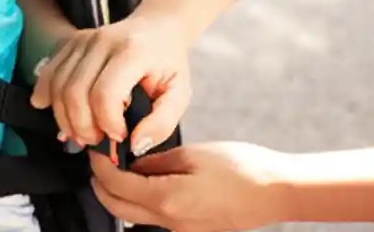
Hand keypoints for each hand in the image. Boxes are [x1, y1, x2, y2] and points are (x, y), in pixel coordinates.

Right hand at [29, 9, 190, 153]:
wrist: (157, 29)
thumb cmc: (168, 64)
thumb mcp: (179, 95)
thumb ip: (162, 124)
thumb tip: (135, 145)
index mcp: (133, 52)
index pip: (105, 94)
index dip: (108, 123)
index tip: (120, 136)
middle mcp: (102, 41)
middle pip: (74, 92)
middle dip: (82, 126)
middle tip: (97, 140)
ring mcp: (82, 40)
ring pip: (57, 85)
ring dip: (64, 118)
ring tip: (82, 131)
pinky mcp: (69, 42)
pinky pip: (48, 73)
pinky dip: (47, 97)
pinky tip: (54, 111)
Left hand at [88, 142, 292, 231]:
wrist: (277, 192)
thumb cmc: (242, 169)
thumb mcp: (193, 154)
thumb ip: (156, 161)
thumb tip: (132, 164)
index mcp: (167, 199)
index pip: (116, 184)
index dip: (101, 165)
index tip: (97, 149)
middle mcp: (170, 222)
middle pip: (118, 206)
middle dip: (101, 184)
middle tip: (100, 160)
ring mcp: (181, 231)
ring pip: (134, 215)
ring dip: (120, 194)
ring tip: (121, 169)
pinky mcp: (192, 231)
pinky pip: (155, 219)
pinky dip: (142, 202)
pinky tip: (147, 183)